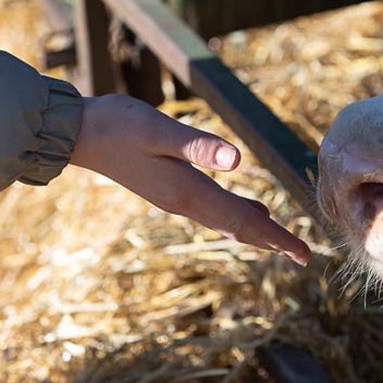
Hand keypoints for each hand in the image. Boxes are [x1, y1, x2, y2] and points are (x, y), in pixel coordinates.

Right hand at [68, 94, 310, 264]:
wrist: (78, 133)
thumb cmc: (118, 126)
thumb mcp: (159, 131)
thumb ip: (198, 146)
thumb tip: (238, 160)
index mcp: (187, 191)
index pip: (242, 221)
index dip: (277, 237)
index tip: (304, 254)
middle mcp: (183, 201)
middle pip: (237, 227)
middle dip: (272, 241)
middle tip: (302, 256)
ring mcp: (173, 197)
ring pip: (224, 220)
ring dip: (254, 230)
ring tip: (280, 238)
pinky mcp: (166, 187)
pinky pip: (211, 210)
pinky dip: (235, 215)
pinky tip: (245, 208)